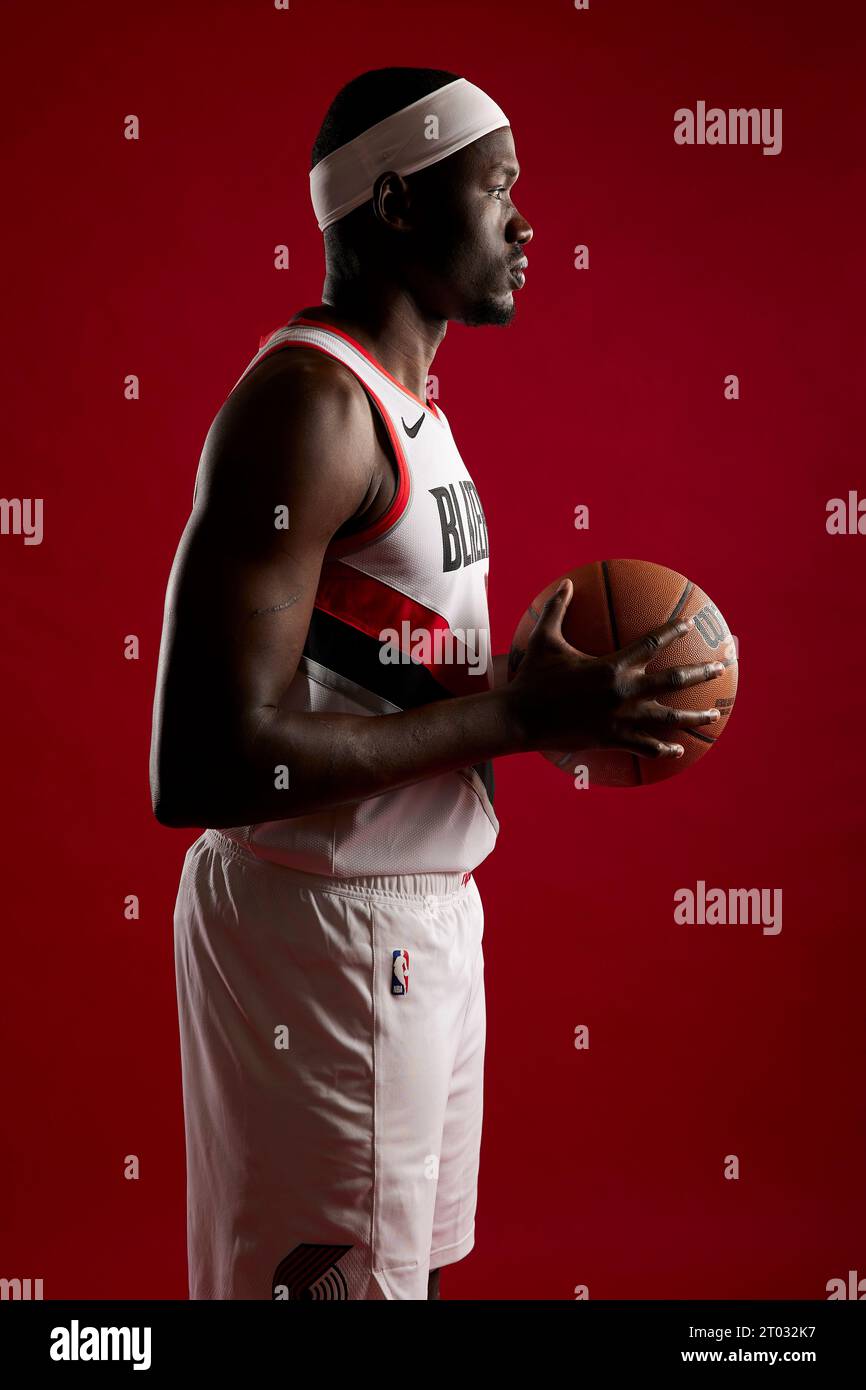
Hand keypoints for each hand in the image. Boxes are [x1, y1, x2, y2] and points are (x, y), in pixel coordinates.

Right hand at [506, 578, 723, 759]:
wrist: (519, 718)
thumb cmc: (531, 677)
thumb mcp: (544, 640)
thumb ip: (557, 609)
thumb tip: (567, 584)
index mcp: (611, 665)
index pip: (652, 643)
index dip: (673, 631)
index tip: (689, 623)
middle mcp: (622, 691)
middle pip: (673, 680)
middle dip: (701, 672)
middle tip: (721, 665)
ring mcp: (620, 718)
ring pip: (668, 717)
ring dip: (695, 715)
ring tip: (715, 713)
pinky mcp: (612, 739)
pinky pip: (645, 746)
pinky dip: (664, 748)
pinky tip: (678, 749)